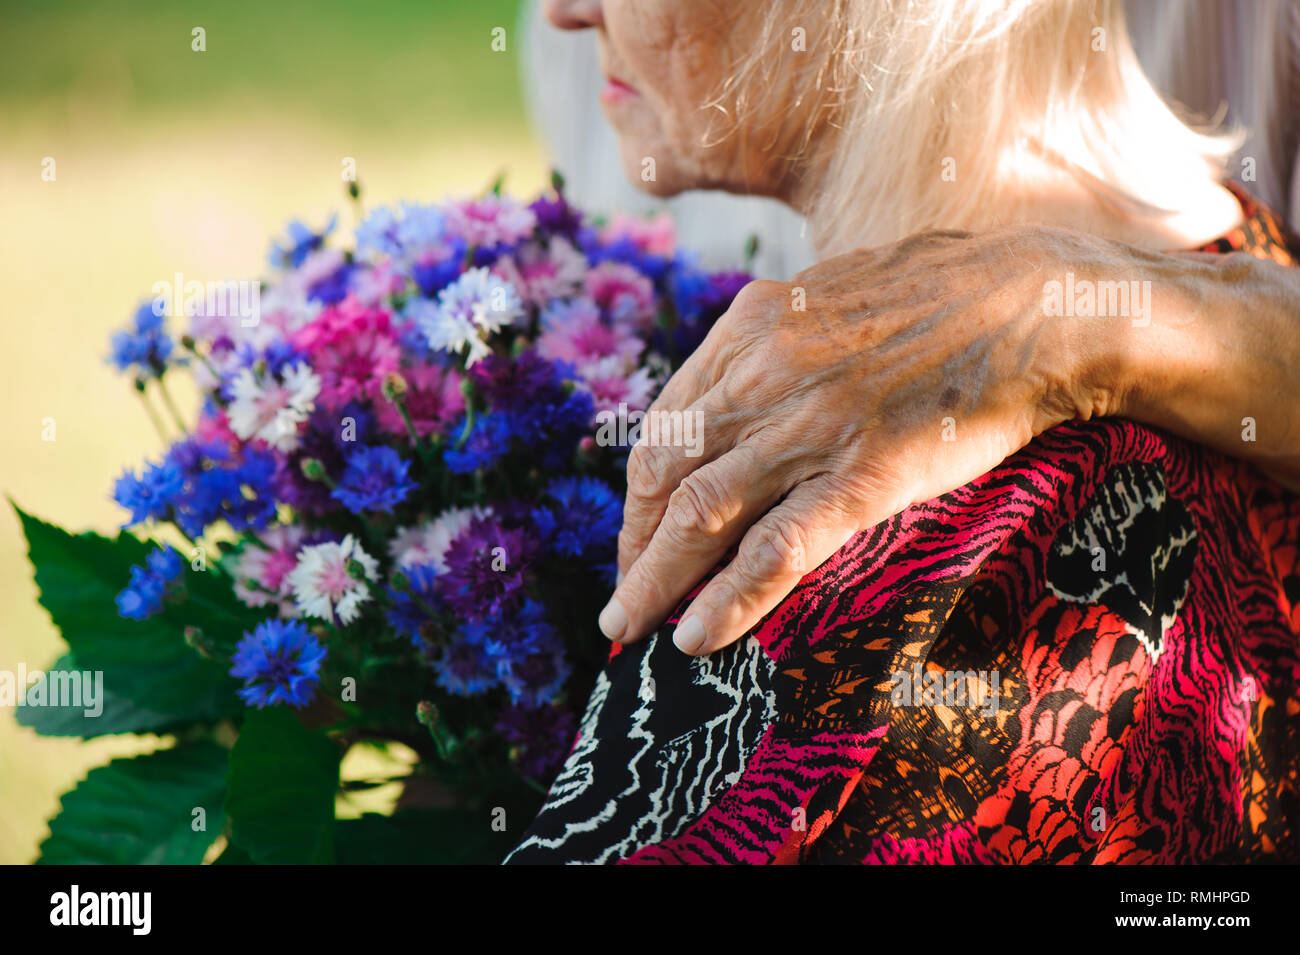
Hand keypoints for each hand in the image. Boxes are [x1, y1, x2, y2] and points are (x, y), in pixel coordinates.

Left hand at [597, 227, 1137, 654]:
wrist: (1039, 305)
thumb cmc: (946, 296)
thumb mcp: (834, 293)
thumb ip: (777, 341)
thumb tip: (744, 395)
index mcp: (751, 323)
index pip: (664, 422)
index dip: (640, 491)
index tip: (637, 531)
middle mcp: (764, 373)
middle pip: (664, 472)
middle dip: (635, 543)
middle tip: (626, 593)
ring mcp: (810, 427)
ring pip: (701, 516)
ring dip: (656, 582)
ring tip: (632, 627)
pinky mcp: (863, 477)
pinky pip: (775, 551)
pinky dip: (728, 600)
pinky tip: (699, 638)